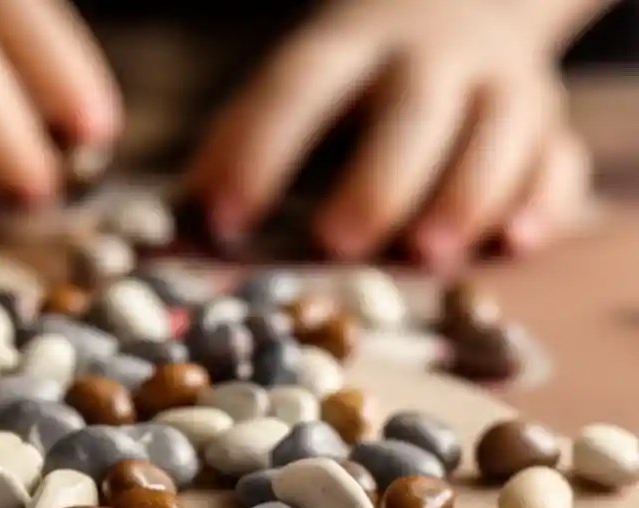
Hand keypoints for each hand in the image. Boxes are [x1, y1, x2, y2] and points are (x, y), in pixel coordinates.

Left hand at [186, 0, 601, 268]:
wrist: (464, 4)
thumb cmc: (352, 79)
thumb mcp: (304, 82)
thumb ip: (250, 145)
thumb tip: (180, 226)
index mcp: (348, 47)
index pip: (297, 89)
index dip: (256, 151)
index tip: (220, 219)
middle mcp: (430, 60)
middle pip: (409, 114)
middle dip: (374, 179)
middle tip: (337, 241)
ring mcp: (499, 86)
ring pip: (495, 135)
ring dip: (463, 197)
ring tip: (428, 255)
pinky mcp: (547, 125)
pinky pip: (554, 161)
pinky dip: (539, 202)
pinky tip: (515, 242)